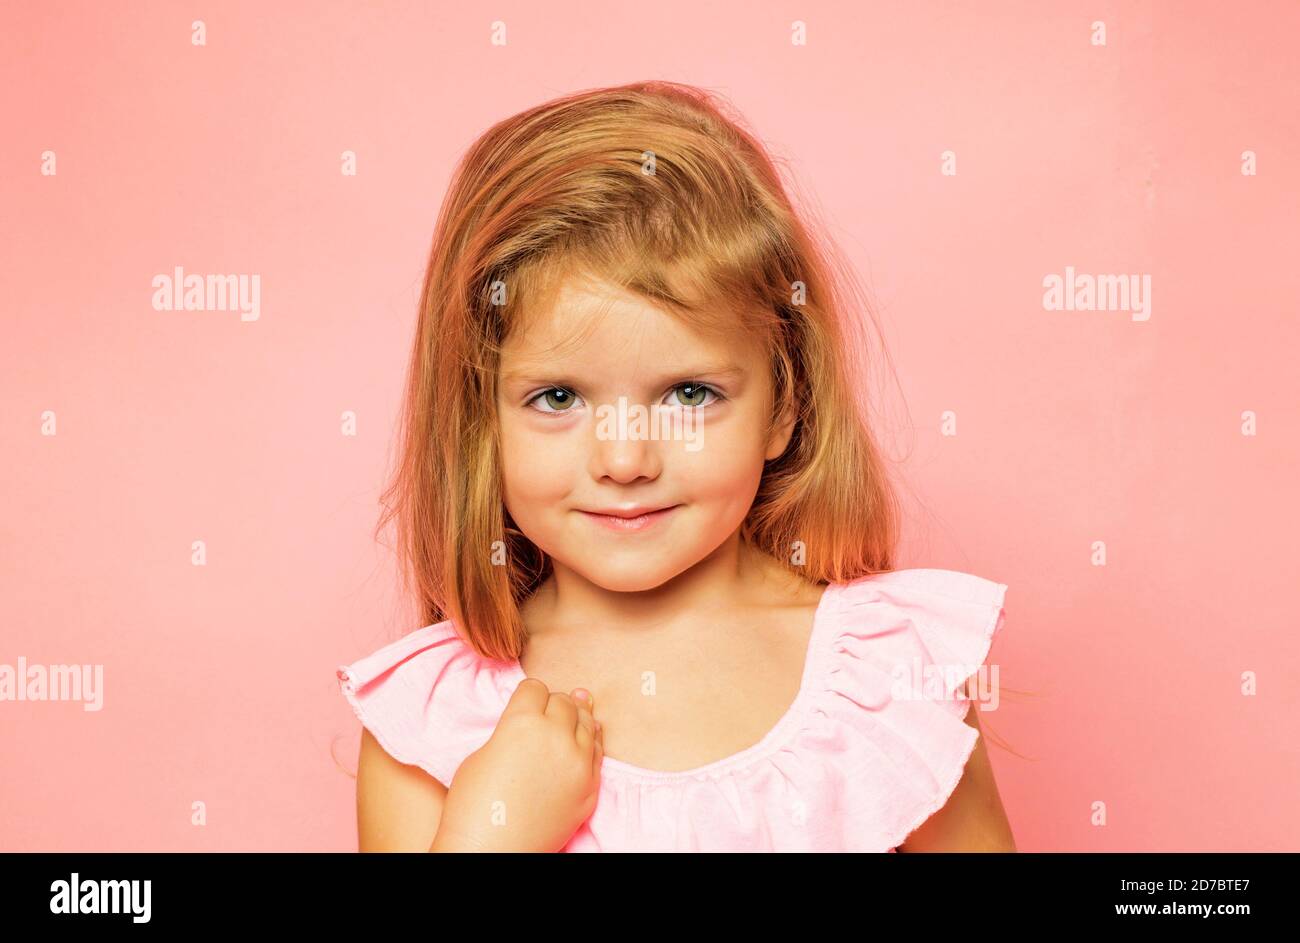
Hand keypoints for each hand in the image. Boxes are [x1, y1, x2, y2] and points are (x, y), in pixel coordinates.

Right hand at [433, 680, 602, 851]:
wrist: (491, 851)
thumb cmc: (474, 804)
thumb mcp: (483, 751)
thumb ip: (512, 728)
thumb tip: (532, 720)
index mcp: (523, 721)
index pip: (535, 688)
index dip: (527, 696)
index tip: (525, 703)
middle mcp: (556, 736)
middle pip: (563, 701)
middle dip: (551, 705)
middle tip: (543, 714)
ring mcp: (578, 763)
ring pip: (587, 721)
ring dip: (575, 718)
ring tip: (572, 714)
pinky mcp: (590, 787)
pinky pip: (598, 751)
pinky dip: (590, 743)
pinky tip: (584, 739)